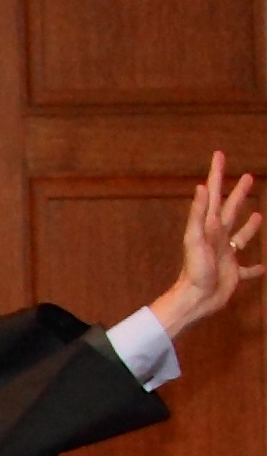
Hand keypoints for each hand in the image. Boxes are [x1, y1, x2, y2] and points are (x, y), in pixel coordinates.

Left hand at [149, 150, 263, 338]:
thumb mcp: (195, 240)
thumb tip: (202, 188)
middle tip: (249, 177)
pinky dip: (254, 267)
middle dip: (238, 193)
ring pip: (241, 235)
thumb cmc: (195, 271)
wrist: (195, 300)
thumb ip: (198, 215)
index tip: (219, 155)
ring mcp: (226, 255)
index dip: (217, 174)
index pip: (215, 194)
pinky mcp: (233, 273)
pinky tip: (263, 267)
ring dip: (249, 225)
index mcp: (210, 227)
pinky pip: (247, 268)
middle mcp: (218, 238)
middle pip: (230, 210)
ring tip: (259, 215)